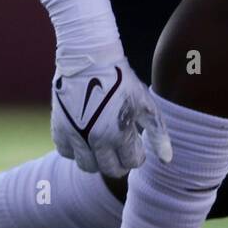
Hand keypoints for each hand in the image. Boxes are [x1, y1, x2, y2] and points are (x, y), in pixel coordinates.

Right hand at [52, 58, 172, 177]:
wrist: (90, 58)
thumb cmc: (122, 80)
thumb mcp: (145, 104)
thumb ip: (158, 133)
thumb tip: (167, 160)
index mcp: (120, 134)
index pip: (130, 163)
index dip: (136, 156)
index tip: (135, 145)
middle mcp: (96, 139)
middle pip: (109, 169)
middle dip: (118, 162)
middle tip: (120, 148)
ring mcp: (76, 135)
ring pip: (86, 166)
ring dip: (96, 160)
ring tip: (102, 144)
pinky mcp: (59, 127)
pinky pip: (65, 153)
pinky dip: (75, 149)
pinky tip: (84, 136)